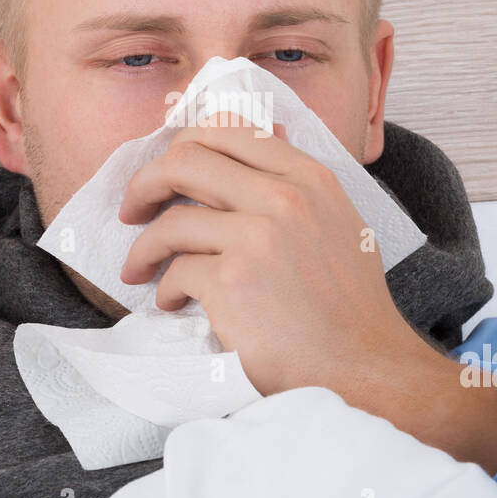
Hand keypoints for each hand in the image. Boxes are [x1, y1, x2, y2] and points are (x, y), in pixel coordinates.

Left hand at [117, 111, 433, 397]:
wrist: (364, 368)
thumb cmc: (349, 306)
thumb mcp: (336, 223)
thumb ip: (296, 184)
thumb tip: (262, 139)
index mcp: (309, 177)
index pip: (229, 129)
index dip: (184, 146)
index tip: (166, 172)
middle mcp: (285, 197)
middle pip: (186, 160)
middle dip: (145, 183)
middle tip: (132, 211)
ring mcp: (258, 237)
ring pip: (172, 220)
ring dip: (145, 247)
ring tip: (140, 270)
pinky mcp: (233, 281)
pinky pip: (176, 271)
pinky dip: (166, 290)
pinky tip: (174, 304)